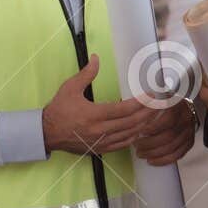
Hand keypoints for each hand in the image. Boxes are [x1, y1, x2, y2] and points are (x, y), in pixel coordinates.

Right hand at [42, 56, 167, 154]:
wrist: (45, 134)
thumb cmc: (58, 110)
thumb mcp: (69, 88)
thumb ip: (86, 73)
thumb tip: (96, 58)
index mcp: (93, 114)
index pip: (124, 109)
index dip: (141, 102)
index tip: (152, 95)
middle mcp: (99, 130)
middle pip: (132, 122)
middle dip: (149, 113)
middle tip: (161, 104)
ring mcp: (100, 142)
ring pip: (129, 135)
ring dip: (145, 125)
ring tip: (156, 115)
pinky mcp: (100, 148)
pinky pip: (122, 144)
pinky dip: (134, 136)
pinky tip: (141, 129)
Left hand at [135, 101, 197, 165]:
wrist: (184, 106)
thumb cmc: (165, 102)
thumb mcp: (158, 96)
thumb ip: (148, 101)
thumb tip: (130, 107)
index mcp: (178, 106)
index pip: (168, 119)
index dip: (154, 128)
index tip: (140, 132)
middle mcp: (186, 118)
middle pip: (169, 136)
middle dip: (150, 144)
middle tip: (137, 146)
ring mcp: (189, 131)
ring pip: (173, 147)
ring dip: (155, 153)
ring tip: (141, 154)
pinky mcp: (190, 141)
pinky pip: (178, 154)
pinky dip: (164, 160)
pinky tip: (153, 161)